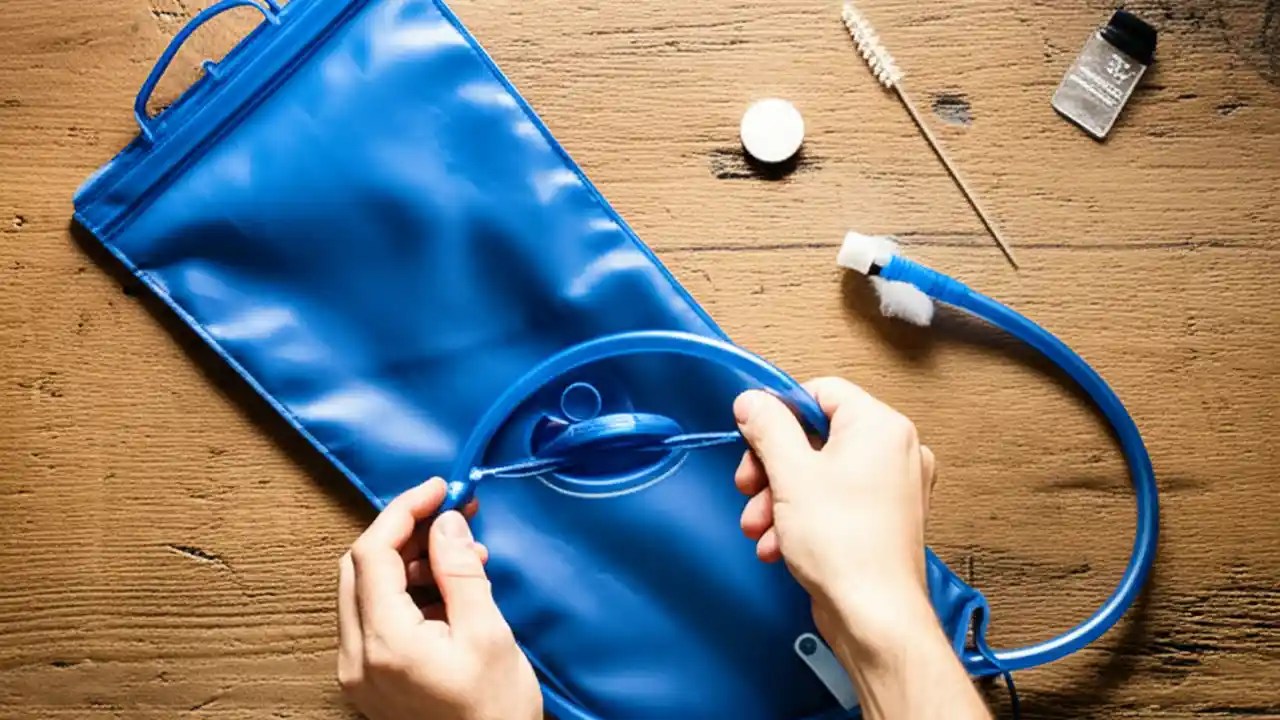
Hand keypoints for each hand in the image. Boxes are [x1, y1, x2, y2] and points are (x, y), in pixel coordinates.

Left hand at [337, 478, 541, 719]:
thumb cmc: (495, 712)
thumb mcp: (489, 633)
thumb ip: (461, 572)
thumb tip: (446, 523)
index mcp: (385, 643)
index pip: (373, 553)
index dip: (405, 511)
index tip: (441, 489)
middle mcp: (358, 657)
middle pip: (360, 567)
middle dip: (404, 532)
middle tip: (450, 514)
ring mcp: (359, 672)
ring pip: (366, 591)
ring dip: (408, 561)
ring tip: (463, 555)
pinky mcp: (370, 681)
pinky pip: (376, 619)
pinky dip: (406, 592)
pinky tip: (448, 589)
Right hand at [733, 377, 937, 644]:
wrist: (874, 615)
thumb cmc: (845, 546)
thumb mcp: (790, 474)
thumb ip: (768, 428)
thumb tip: (753, 401)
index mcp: (880, 427)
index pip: (822, 392)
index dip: (780, 413)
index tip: (752, 434)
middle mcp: (895, 451)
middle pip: (816, 437)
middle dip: (773, 467)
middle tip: (749, 486)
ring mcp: (893, 487)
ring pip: (821, 474)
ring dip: (780, 497)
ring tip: (759, 526)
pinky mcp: (884, 519)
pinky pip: (835, 502)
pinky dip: (803, 517)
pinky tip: (779, 544)